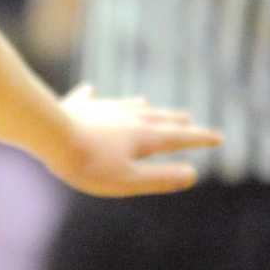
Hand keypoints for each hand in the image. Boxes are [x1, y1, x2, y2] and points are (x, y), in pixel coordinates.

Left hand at [54, 85, 217, 195]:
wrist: (50, 134)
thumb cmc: (89, 163)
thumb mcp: (129, 180)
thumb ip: (161, 178)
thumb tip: (192, 174)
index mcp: (144, 136)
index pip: (180, 137)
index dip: (201, 139)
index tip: (219, 138)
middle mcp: (128, 116)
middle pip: (158, 117)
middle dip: (175, 120)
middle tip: (190, 120)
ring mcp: (103, 108)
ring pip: (128, 105)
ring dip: (143, 106)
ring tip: (148, 103)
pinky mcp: (77, 106)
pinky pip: (88, 99)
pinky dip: (92, 96)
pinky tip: (90, 89)